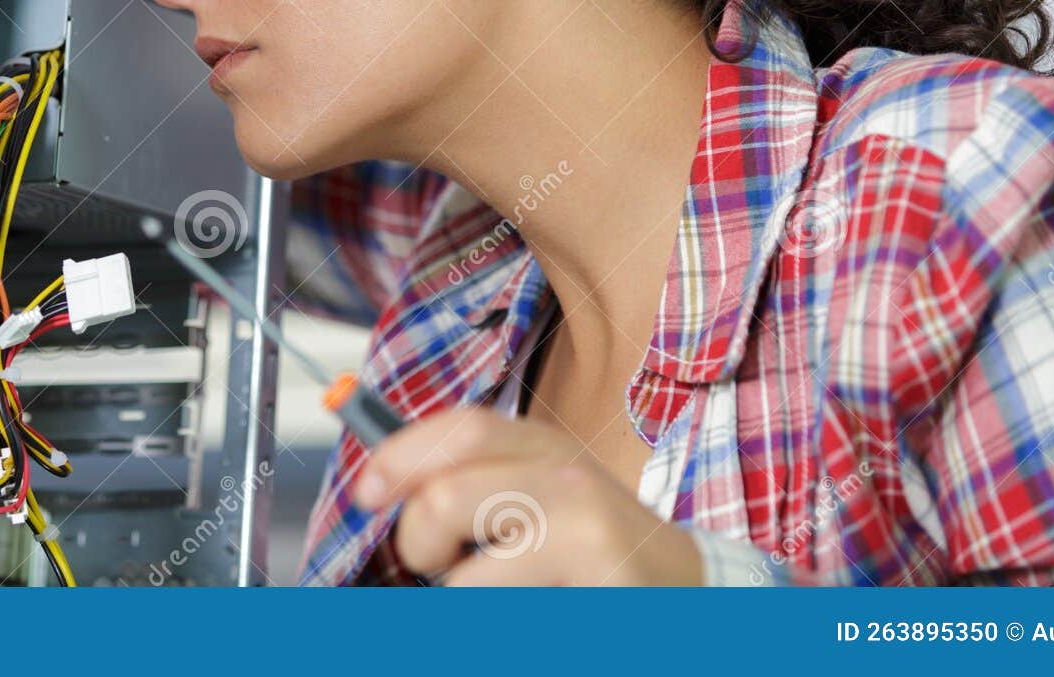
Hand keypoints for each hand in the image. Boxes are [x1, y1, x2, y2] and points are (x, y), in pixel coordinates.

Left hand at [353, 408, 702, 584]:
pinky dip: (500, 624)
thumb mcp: (540, 490)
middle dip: (418, 544)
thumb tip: (383, 482)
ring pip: (465, 581)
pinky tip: (538, 612)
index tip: (366, 493)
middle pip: (445, 498)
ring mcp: (585, 536)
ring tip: (501, 598)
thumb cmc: (594, 548)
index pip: (462, 430)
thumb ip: (476, 478)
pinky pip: (504, 619)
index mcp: (545, 448)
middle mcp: (566, 480)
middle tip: (436, 564)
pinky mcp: (597, 589)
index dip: (401, 456)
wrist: (687, 592)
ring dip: (461, 600)